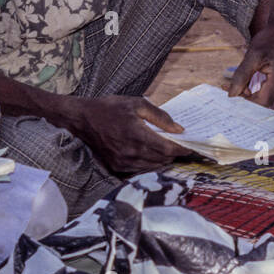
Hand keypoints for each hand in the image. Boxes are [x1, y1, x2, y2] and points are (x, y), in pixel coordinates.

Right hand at [74, 95, 191, 173]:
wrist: (82, 119)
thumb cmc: (110, 108)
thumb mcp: (137, 104)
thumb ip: (160, 116)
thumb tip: (178, 129)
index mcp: (137, 135)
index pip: (167, 149)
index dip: (182, 149)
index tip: (192, 146)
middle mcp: (131, 153)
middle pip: (162, 159)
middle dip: (174, 154)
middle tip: (182, 146)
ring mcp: (123, 163)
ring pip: (153, 166)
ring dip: (163, 160)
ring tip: (169, 150)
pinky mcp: (117, 167)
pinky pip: (140, 169)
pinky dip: (150, 163)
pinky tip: (153, 154)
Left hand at [228, 21, 273, 107]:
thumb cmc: (269, 40)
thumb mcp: (252, 55)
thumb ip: (242, 76)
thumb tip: (231, 94)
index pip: (262, 102)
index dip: (246, 101)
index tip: (230, 94)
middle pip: (262, 102)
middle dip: (244, 97)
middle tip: (226, 87)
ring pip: (263, 98)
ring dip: (248, 93)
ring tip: (234, 83)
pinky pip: (266, 92)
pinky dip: (253, 88)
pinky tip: (244, 81)